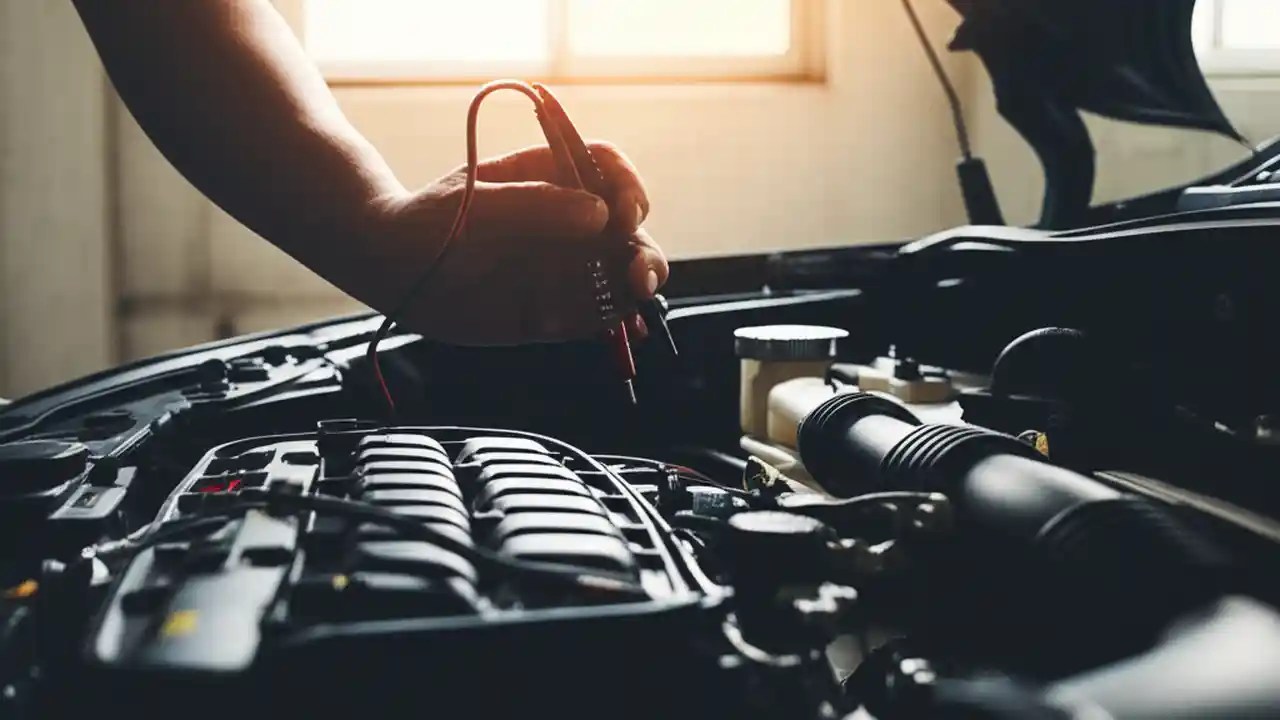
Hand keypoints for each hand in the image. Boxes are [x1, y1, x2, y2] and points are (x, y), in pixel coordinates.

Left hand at [372, 142, 667, 345]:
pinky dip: (610, 327)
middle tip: (639, 279)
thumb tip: (598, 213)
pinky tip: (618, 335)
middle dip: (645, 253)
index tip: (624, 214)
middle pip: (629, 230)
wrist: (394, 269)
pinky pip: (594, 319)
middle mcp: (568, 221)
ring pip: (620, 277)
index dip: (628, 187)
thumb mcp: (475, 204)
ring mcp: (564, 266)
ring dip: (636, 293)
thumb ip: (534, 205)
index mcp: (552, 177)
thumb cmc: (429, 222)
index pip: (609, 169)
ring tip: (634, 311)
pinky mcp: (554, 309)